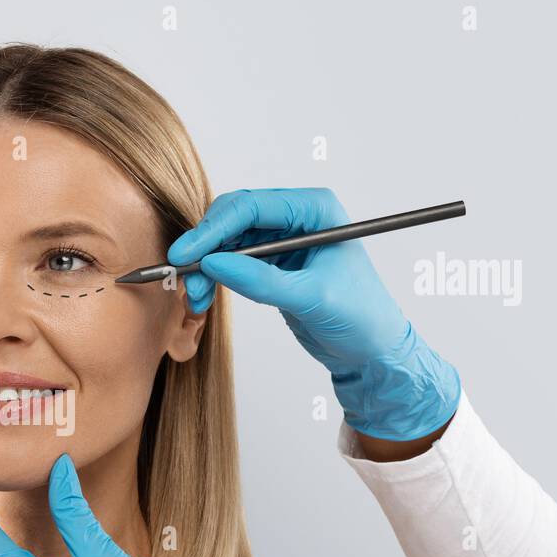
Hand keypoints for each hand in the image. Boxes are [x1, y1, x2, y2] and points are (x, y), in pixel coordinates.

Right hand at [167, 187, 460, 441]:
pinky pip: (232, 261)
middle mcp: (296, 218)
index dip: (213, 229)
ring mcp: (282, 240)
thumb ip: (261, 280)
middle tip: (186, 279)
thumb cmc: (360, 318)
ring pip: (226, 241)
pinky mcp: (271, 264)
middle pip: (233, 219)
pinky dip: (214, 277)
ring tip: (196, 297)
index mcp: (314, 210)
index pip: (251, 207)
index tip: (185, 254)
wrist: (371, 350)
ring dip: (206, 266)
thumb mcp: (310, 298)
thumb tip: (213, 264)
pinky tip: (205, 296)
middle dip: (205, 248)